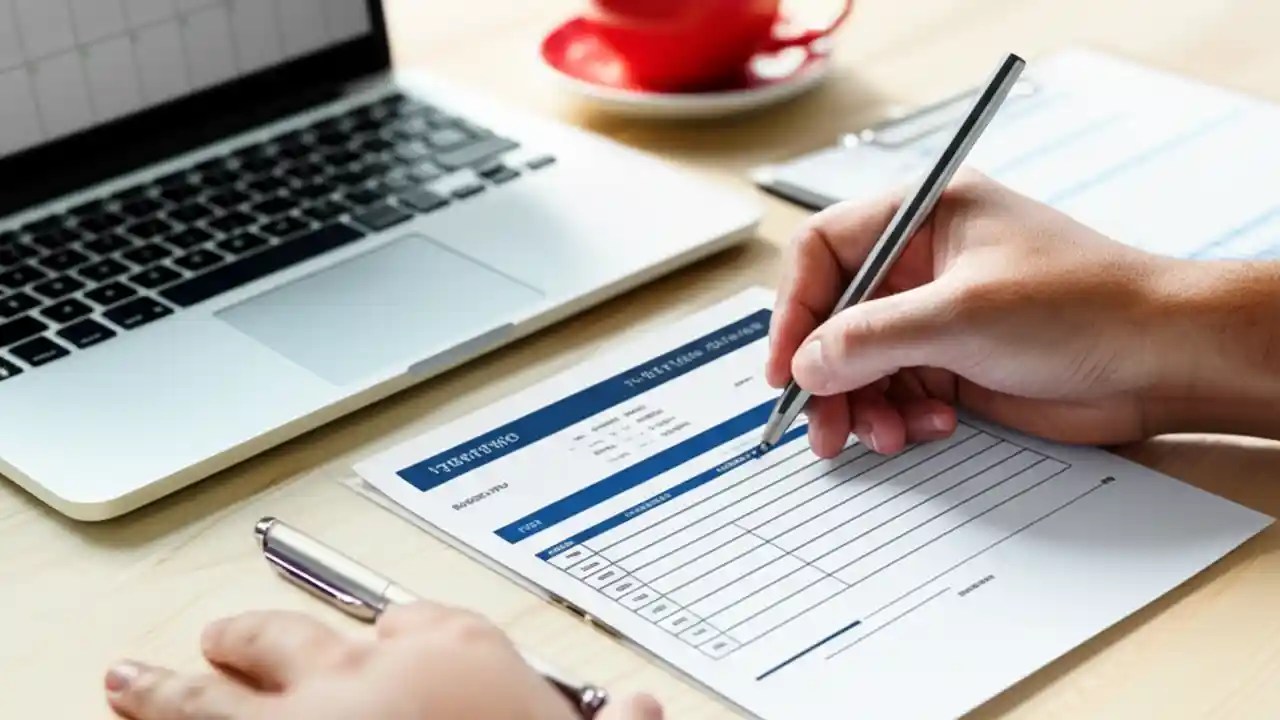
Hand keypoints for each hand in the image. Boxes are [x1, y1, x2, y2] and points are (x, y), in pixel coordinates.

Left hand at [104, 602, 662, 719]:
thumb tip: (650, 711)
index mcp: (456, 653)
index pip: (418, 620)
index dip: (401, 637)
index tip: (395, 648)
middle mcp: (367, 672)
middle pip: (296, 637)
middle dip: (255, 639)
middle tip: (226, 637)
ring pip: (214, 691)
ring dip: (169, 685)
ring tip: (131, 675)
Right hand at [767, 170, 1185, 455]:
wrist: (1163, 361)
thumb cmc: (1084, 305)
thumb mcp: (960, 314)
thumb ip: (869, 338)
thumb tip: (804, 363)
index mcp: (922, 217)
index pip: (824, 251)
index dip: (794, 308)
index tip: (785, 364)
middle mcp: (922, 263)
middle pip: (836, 317)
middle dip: (826, 373)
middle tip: (822, 423)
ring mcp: (938, 315)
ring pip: (862, 363)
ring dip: (862, 404)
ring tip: (881, 436)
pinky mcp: (956, 363)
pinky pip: (897, 392)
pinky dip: (899, 417)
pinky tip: (928, 427)